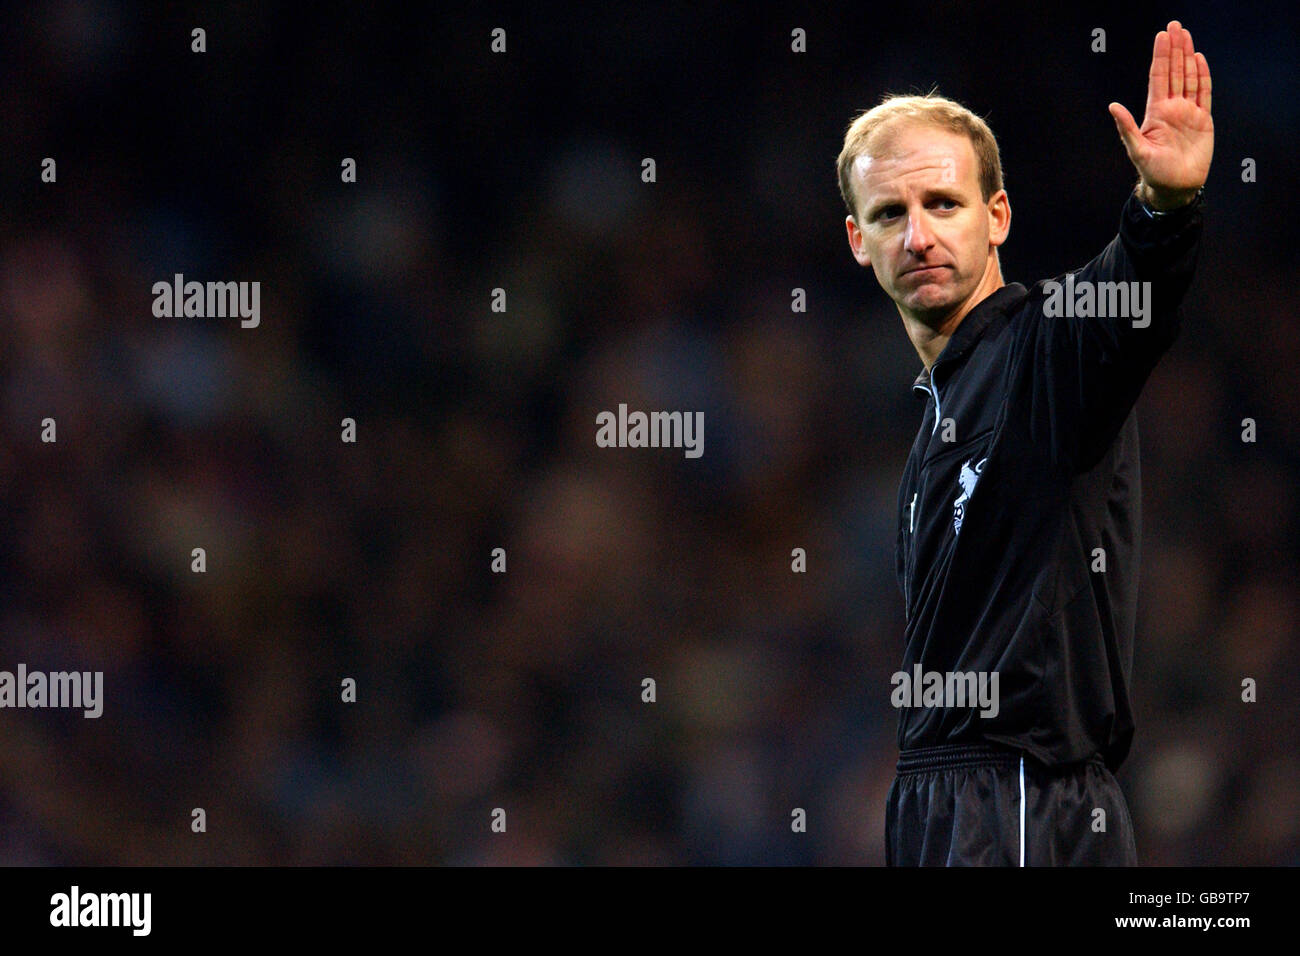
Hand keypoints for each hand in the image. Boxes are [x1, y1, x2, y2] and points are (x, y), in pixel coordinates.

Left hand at [1108, 20, 1213, 209]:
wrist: (1175, 187)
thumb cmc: (1153, 172)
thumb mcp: (1137, 150)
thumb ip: (1127, 128)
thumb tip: (1112, 106)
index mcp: (1155, 112)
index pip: (1158, 78)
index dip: (1160, 57)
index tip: (1162, 36)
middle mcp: (1172, 108)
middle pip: (1174, 72)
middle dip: (1174, 49)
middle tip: (1174, 25)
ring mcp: (1188, 112)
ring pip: (1189, 77)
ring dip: (1188, 56)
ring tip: (1186, 35)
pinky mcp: (1203, 119)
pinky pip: (1204, 92)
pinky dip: (1203, 75)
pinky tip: (1199, 59)